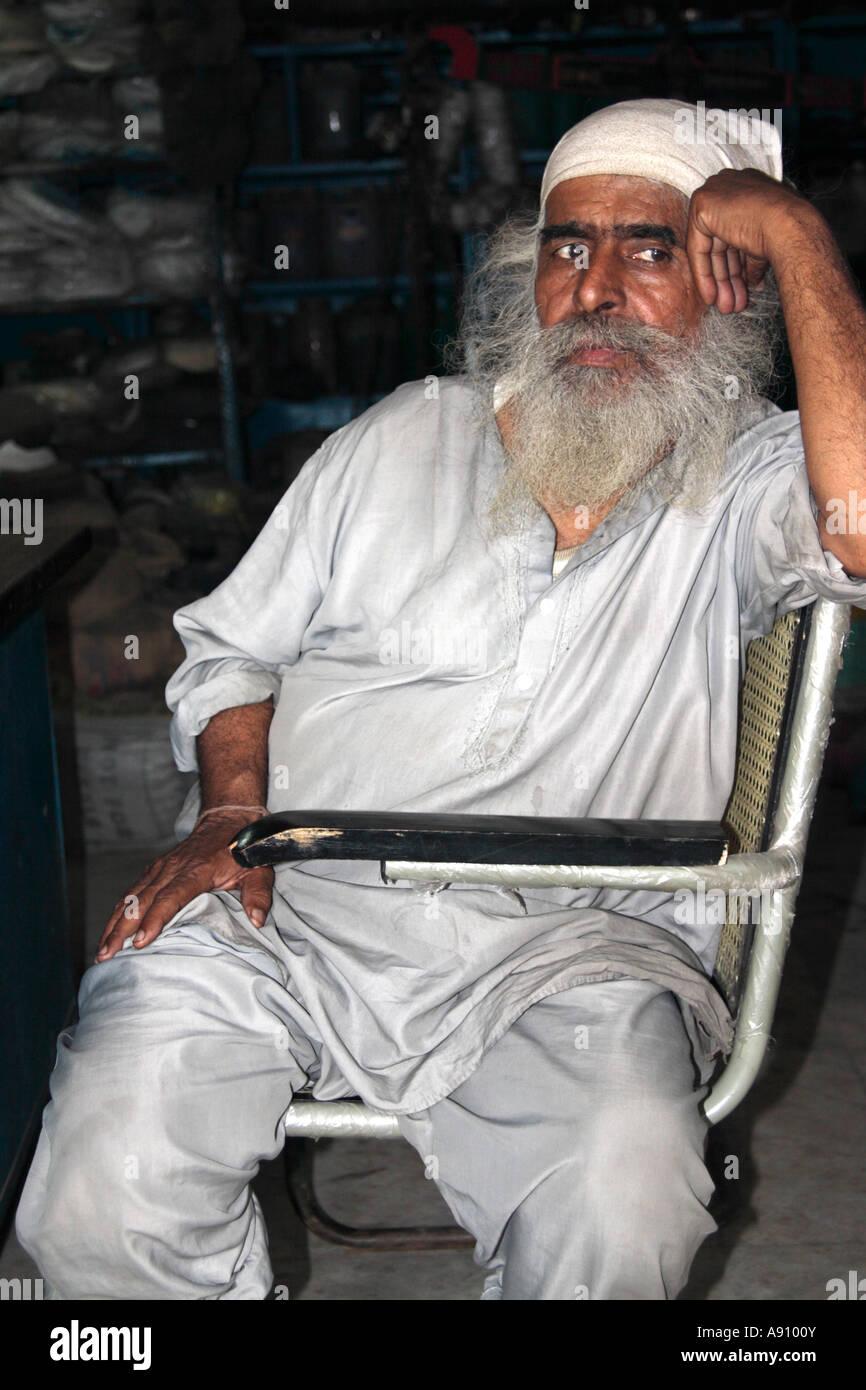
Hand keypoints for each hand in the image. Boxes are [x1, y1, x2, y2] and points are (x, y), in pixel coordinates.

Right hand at [95, 807, 273, 961]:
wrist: (228, 819)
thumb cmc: (243, 849)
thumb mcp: (259, 869)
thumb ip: (259, 894)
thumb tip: (257, 920)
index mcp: (196, 870)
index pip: (171, 897)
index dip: (155, 920)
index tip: (141, 941)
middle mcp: (172, 868)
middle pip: (141, 901)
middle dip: (122, 929)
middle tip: (106, 955)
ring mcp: (160, 868)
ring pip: (131, 897)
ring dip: (114, 924)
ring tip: (101, 951)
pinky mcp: (154, 870)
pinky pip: (132, 892)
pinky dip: (118, 913)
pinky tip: (110, 932)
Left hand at [686, 167, 811, 314]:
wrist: (792, 227)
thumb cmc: (789, 232)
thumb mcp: (764, 246)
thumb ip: (751, 260)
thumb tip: (749, 281)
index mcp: (747, 188)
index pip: (733, 233)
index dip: (736, 264)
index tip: (739, 289)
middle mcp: (728, 186)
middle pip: (721, 242)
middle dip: (727, 277)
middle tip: (732, 303)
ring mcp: (714, 193)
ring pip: (710, 248)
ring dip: (719, 281)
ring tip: (727, 306)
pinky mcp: (703, 206)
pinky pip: (698, 248)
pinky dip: (704, 275)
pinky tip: (711, 296)